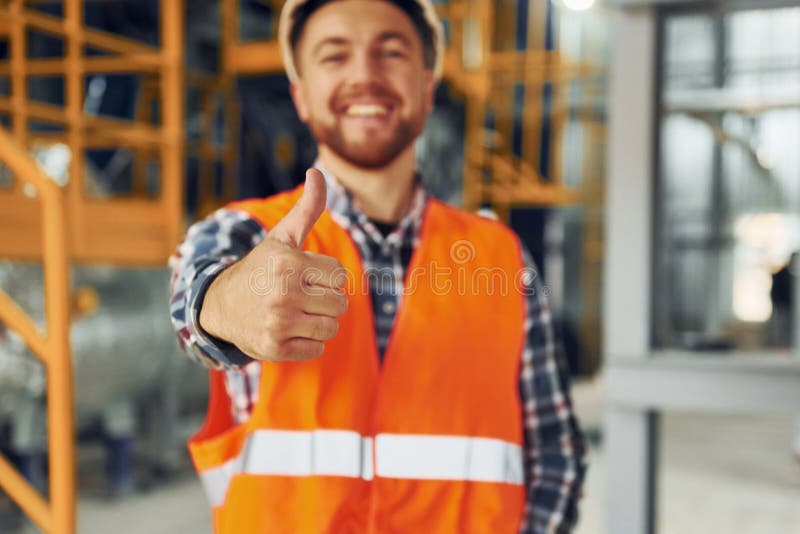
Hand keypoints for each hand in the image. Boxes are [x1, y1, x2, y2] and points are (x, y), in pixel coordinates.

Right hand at [199, 168, 347, 361]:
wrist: (220, 306)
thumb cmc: (261, 268)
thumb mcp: (282, 238)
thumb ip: (307, 208)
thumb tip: (318, 171)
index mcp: (288, 263)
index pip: (340, 276)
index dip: (326, 276)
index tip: (304, 276)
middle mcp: (282, 293)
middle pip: (339, 303)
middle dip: (324, 299)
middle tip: (300, 295)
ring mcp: (278, 323)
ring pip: (331, 327)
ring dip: (318, 321)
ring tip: (296, 312)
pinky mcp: (275, 349)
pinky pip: (317, 348)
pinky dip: (307, 342)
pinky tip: (288, 330)